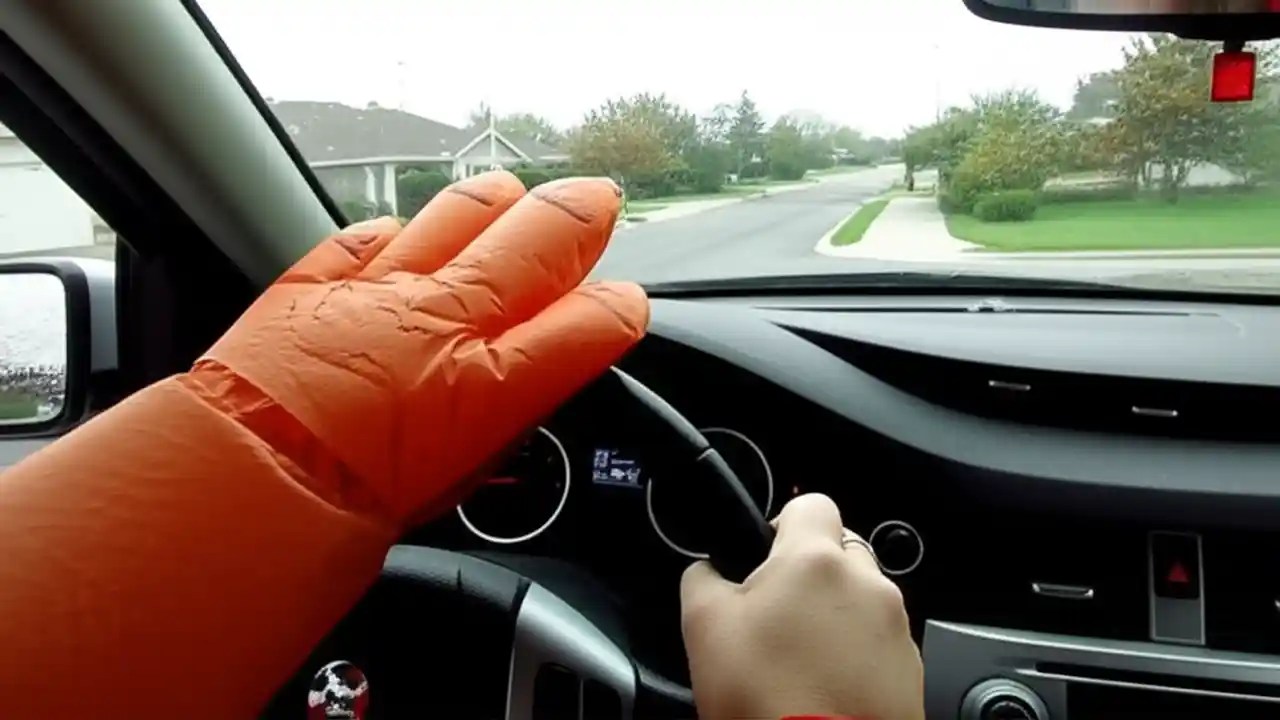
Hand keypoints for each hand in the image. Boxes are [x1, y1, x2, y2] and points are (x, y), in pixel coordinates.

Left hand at [192, 171, 647, 528]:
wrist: (243, 485)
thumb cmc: (344, 512)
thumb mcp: (456, 485)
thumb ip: (500, 428)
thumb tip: (522, 399)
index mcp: (490, 385)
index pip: (590, 324)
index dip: (618, 310)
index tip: (622, 306)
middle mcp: (445, 320)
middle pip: (539, 240)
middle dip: (580, 215)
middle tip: (598, 200)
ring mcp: (381, 289)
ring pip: (459, 213)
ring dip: (492, 203)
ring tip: (510, 196)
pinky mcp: (319, 279)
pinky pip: (368, 236)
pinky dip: (393, 233)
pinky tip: (403, 235)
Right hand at [680, 494, 924, 719]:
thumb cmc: (764, 697)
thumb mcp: (703, 627)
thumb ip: (703, 576)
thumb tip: (708, 567)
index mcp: (814, 559)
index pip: (809, 502)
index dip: (782, 525)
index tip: (764, 558)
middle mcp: (867, 582)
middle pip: (839, 550)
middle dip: (810, 573)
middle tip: (777, 615)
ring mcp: (896, 626)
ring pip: (863, 597)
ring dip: (836, 614)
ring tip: (803, 658)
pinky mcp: (911, 668)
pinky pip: (881, 640)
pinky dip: (858, 652)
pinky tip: (829, 682)